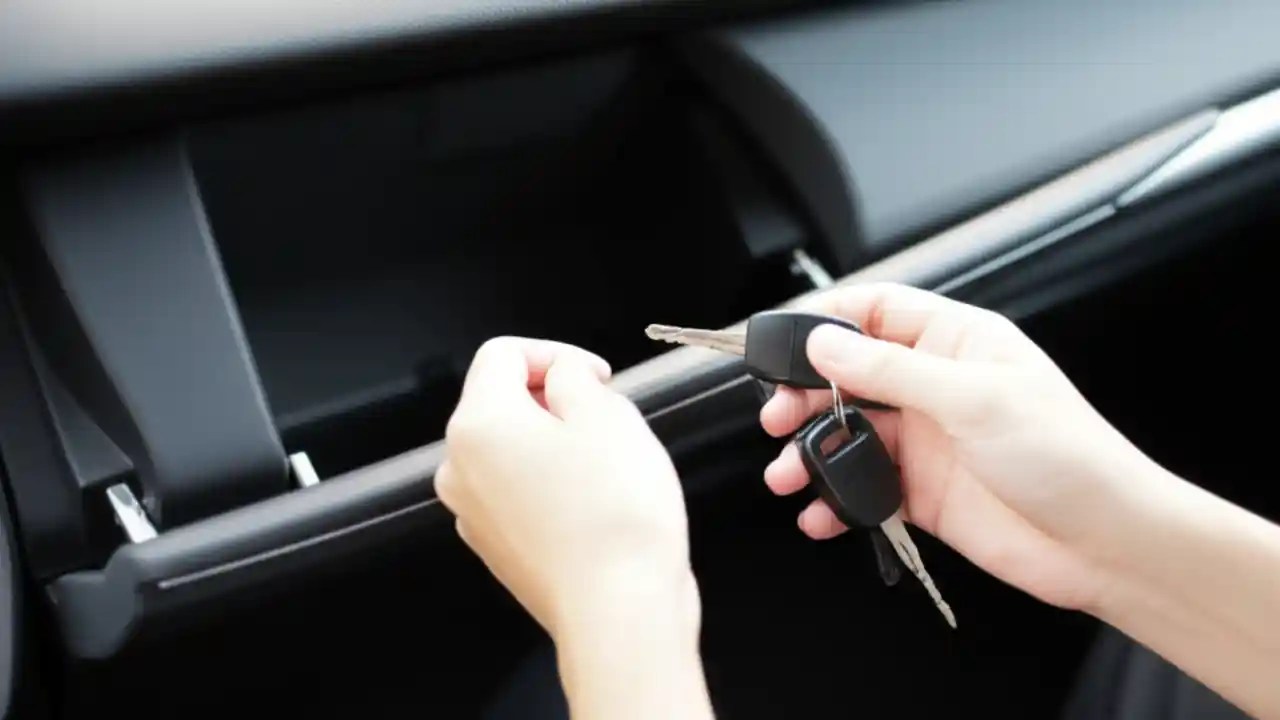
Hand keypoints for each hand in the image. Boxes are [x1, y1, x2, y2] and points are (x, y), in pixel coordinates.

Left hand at [436, 337, 697, 638]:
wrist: (619, 611)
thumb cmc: (616, 517)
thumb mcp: (608, 415)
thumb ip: (575, 378)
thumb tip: (563, 377)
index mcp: (478, 424)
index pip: (503, 354)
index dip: (556, 354)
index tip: (596, 377)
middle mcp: (461, 468)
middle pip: (501, 403)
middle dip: (554, 400)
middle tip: (608, 420)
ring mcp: (474, 513)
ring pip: (512, 450)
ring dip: (555, 444)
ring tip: (607, 466)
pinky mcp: (497, 547)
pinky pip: (519, 494)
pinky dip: (551, 486)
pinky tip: (595, 504)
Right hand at [761, 283, 1159, 610]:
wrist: (1107, 543)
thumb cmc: (1069, 455)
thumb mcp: (974, 398)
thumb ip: (892, 371)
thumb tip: (826, 344)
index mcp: (957, 342)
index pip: (876, 310)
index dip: (826, 319)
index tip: (781, 341)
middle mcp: (937, 386)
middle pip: (848, 374)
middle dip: (803, 393)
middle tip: (776, 416)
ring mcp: (928, 440)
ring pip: (847, 434)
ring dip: (810, 452)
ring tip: (786, 474)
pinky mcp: (923, 492)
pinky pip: (863, 489)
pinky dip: (835, 502)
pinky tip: (821, 513)